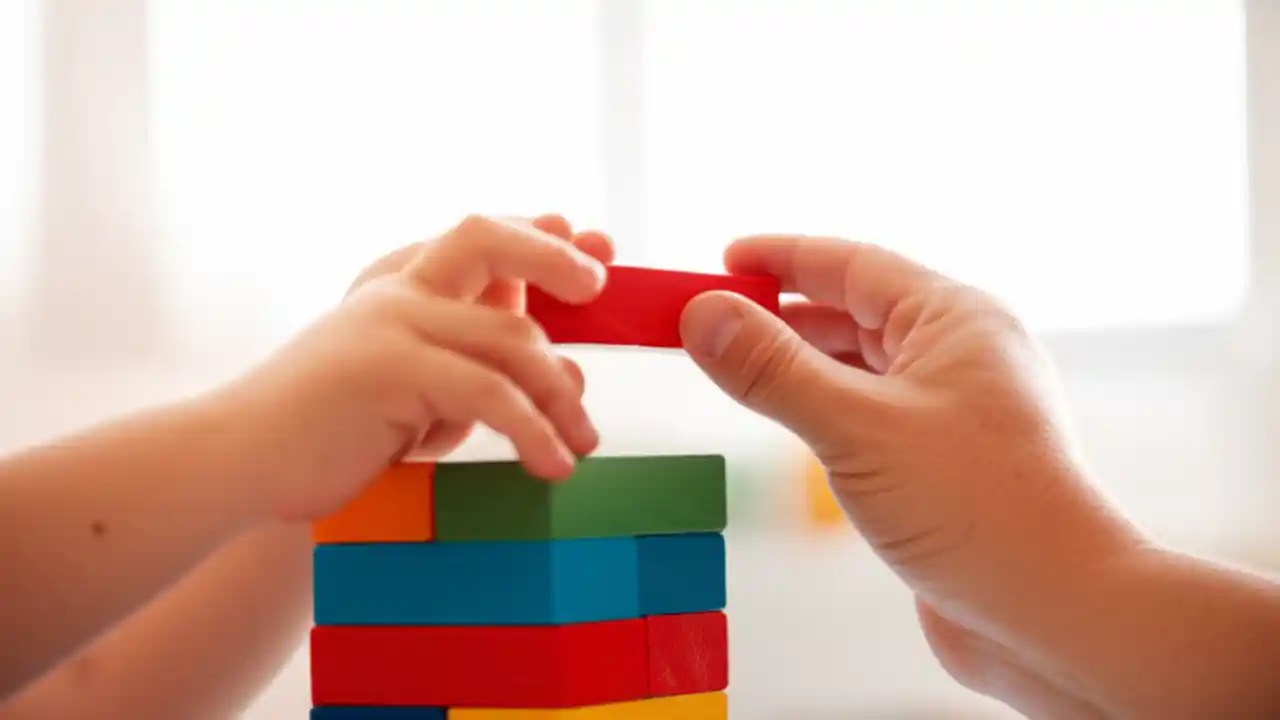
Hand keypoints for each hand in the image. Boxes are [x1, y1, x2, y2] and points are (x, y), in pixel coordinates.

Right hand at [224, 214, 611, 520]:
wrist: (241, 462)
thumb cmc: (331, 434)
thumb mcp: (419, 395)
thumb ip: (482, 372)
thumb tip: (572, 374)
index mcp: (398, 289)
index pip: (476, 238)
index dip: (534, 235)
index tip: (586, 248)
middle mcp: (395, 293)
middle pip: (486, 239)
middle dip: (552, 255)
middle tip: (597, 286)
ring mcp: (390, 325)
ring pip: (509, 337)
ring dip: (559, 394)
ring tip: (584, 443)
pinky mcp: (389, 370)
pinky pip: (489, 393)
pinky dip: (532, 430)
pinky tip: (550, 463)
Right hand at [679, 236, 1145, 715]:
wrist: (1058, 612)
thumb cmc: (978, 509)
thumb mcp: (856, 428)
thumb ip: (773, 370)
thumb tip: (703, 315)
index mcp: (955, 319)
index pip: (851, 264)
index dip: (783, 258)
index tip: (725, 260)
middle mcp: (962, 354)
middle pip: (855, 312)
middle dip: (783, 315)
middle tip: (714, 325)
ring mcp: (958, 410)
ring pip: (863, 367)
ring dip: (802, 366)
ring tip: (741, 372)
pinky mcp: (948, 463)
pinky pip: (873, 414)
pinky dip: (826, 410)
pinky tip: (795, 426)